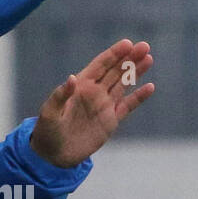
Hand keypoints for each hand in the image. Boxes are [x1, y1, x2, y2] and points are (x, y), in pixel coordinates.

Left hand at [28, 39, 154, 167]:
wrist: (55, 154)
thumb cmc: (47, 131)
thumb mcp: (50, 113)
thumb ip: (60, 95)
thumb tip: (72, 78)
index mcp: (80, 86)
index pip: (100, 65)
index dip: (113, 54)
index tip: (127, 43)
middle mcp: (94, 92)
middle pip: (115, 71)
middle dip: (129, 58)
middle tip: (145, 46)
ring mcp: (104, 106)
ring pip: (124, 84)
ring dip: (136, 72)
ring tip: (149, 58)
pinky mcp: (111, 121)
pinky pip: (127, 106)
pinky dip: (138, 97)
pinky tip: (150, 87)